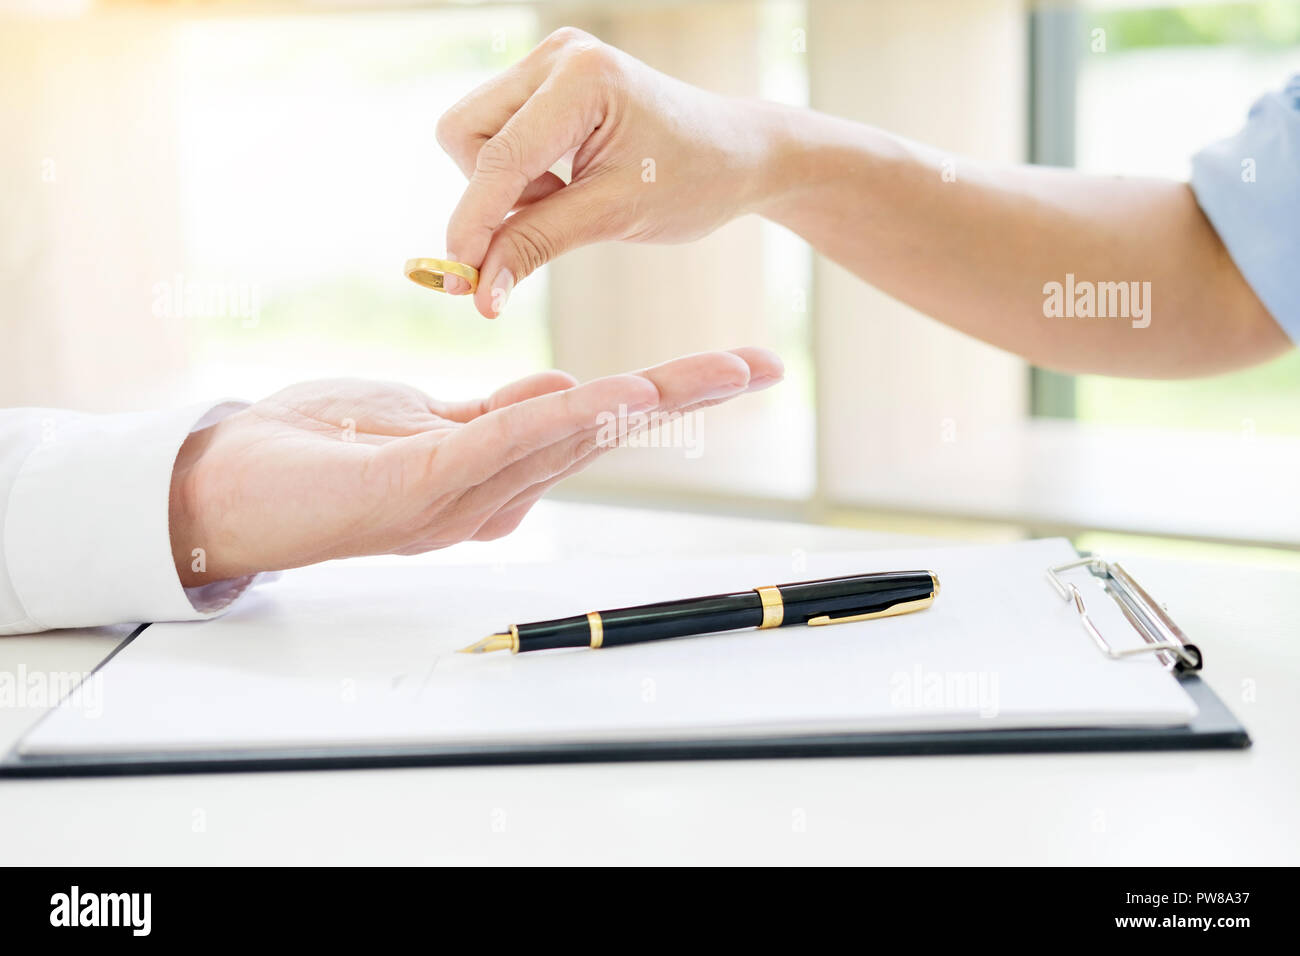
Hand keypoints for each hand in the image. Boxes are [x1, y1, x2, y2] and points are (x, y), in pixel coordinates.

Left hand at [168, 348, 781, 585]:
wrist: (226, 490)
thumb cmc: (320, 451)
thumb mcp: (425, 419)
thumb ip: (498, 416)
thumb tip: (568, 392)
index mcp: (498, 474)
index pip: (594, 423)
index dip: (666, 394)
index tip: (732, 367)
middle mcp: (492, 495)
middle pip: (602, 434)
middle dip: (685, 399)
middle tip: (757, 367)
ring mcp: (458, 498)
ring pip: (567, 441)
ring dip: (644, 404)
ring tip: (715, 374)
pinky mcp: (414, 486)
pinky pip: (496, 448)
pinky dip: (554, 420)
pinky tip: (604, 394)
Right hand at [436, 27, 777, 316]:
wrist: (738, 153)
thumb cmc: (694, 181)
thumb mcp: (615, 217)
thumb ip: (537, 245)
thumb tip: (477, 293)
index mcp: (583, 78)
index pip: (499, 157)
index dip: (472, 223)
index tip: (457, 283)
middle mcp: (557, 55)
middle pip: (465, 133)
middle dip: (489, 192)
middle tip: (551, 217)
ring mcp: (548, 62)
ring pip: (472, 135)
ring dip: (505, 184)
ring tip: (568, 197)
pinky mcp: (546, 80)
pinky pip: (495, 133)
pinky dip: (518, 173)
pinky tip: (566, 182)